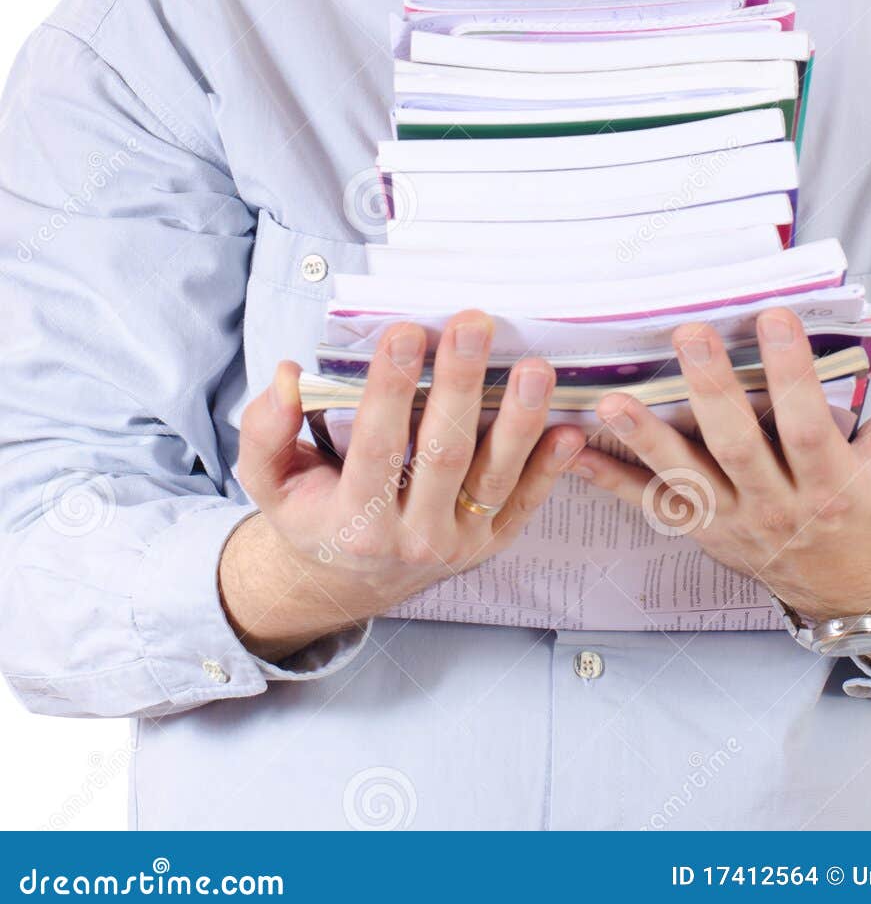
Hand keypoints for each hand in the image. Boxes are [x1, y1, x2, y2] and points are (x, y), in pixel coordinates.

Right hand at [222, 310, 585, 659]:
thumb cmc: (313, 510)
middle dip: (461, 385)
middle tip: (473, 324)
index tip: (405, 331)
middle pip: (444, 454)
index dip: (391, 389)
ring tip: (537, 368)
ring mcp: (460, 542)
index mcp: (355, 519)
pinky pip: (527, 502)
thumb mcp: (270, 480)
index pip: (377, 446)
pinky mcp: (493, 541)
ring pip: (496, 478)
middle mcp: (412, 536)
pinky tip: (571, 427)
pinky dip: (552, 467)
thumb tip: (287, 377)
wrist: (349, 578)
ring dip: (520, 421)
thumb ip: (266, 430)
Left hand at [570, 309, 870, 621]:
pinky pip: (652, 508)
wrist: (854, 584)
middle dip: (711, 389)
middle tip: (688, 335)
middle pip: (738, 447)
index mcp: (832, 483)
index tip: (773, 316)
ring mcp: (734, 521)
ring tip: (611, 401)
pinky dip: (612, 483)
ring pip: (684, 480)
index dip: (791, 372)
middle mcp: (778, 506)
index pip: (808, 425)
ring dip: (644, 439)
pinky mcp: (702, 529)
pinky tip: (575, 456)